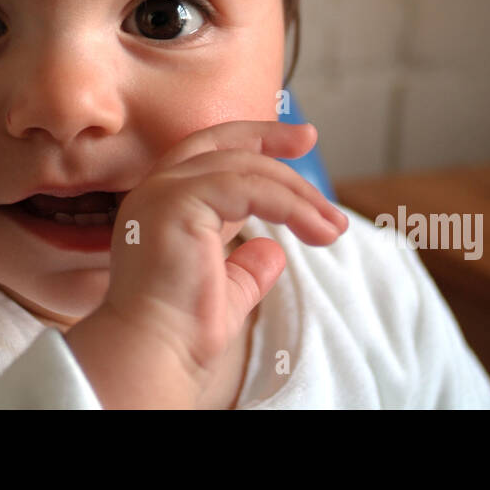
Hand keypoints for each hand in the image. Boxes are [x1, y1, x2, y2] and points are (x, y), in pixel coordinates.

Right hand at [68, 119, 347, 407]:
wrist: (157, 352)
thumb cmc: (183, 331)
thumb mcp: (227, 288)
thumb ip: (246, 266)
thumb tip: (273, 249)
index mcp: (163, 203)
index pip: (209, 153)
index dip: (252, 140)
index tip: (295, 142)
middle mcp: (156, 188)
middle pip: (221, 142)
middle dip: (270, 137)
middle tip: (311, 139)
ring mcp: (164, 191)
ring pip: (243, 167)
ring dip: (296, 193)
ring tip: (333, 225)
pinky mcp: (179, 201)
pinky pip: (248, 188)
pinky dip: (289, 205)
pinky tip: (314, 229)